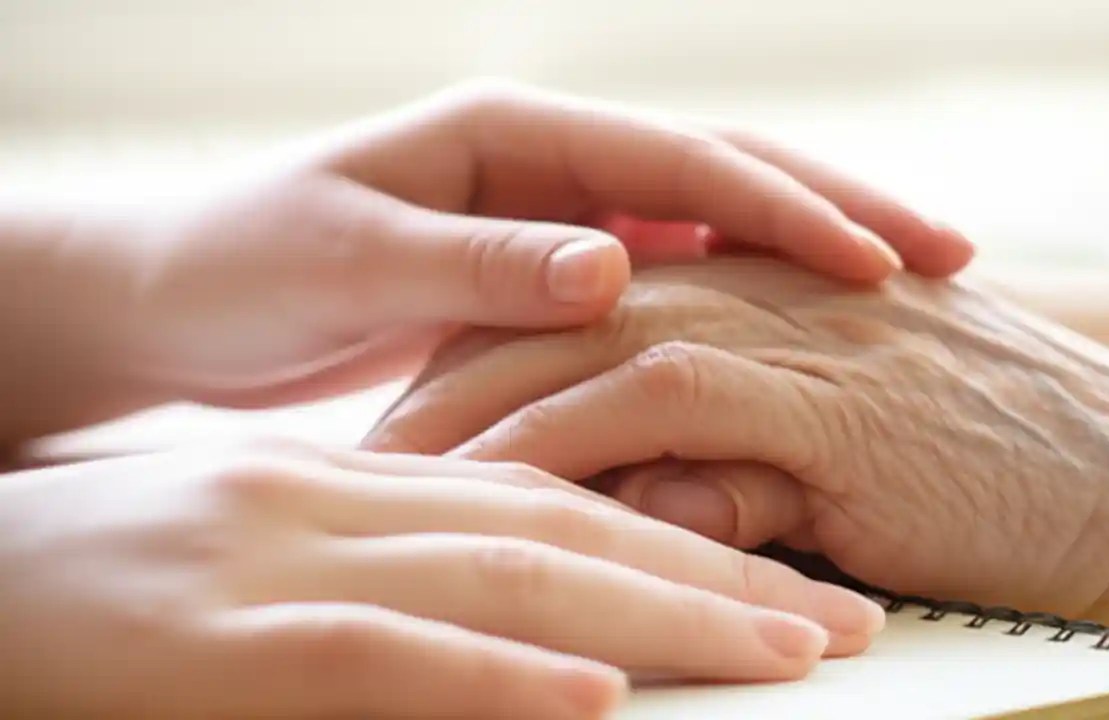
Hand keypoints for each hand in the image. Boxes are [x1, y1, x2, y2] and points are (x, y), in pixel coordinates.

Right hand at [0, 440, 883, 718]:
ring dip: (661, 614)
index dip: (685, 534)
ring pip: (508, 575)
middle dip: (717, 574)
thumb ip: (404, 577)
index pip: (555, 493)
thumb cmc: (122, 585)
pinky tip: (594, 700)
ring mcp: (280, 562)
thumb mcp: (280, 554)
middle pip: (568, 525)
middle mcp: (341, 501)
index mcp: (363, 480)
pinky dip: (494, 678)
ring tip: (787, 651)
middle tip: (844, 619)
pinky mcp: (217, 645)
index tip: (790, 579)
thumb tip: (548, 635)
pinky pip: (382, 655)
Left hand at [26, 80, 968, 410]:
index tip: (876, 258)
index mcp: (509, 137)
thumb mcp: (349, 261)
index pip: (681, 158)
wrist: (171, 292)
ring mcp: (558, 222)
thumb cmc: (239, 267)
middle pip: (724, 174)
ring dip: (810, 256)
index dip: (785, 207)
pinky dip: (743, 303)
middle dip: (838, 210)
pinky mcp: (551, 281)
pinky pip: (669, 287)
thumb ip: (479, 263)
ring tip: (914, 288)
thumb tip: (615, 268)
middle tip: (949, 257)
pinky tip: (805, 336)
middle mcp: (548, 168)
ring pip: (714, 232)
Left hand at [367, 257, 1108, 653]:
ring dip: (476, 409)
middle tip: (356, 440)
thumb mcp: (844, 463)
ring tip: (379, 469)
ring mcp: (789, 327)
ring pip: (586, 346)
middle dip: (448, 374)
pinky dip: (564, 446)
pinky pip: (657, 403)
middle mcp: (760, 287)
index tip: (409, 411)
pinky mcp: (818, 390)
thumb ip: (738, 466)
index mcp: (758, 287)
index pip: (589, 303)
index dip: (490, 351)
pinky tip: (487, 499)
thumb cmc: (1005, 479)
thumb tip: (648, 507)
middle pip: (559, 312)